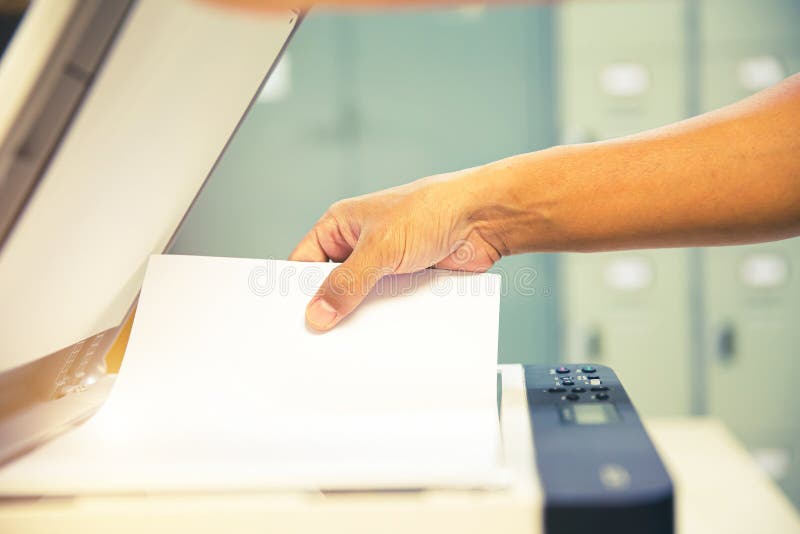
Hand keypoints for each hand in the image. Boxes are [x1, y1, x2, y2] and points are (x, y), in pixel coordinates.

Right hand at [289, 169, 502, 330]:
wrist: (483, 218)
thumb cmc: (431, 210)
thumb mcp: (380, 248)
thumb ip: (347, 282)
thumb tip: (318, 313)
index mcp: (341, 226)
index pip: (305, 263)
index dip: (297, 291)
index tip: (293, 321)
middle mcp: (360, 246)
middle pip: (333, 287)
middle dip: (331, 309)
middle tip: (321, 340)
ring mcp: (385, 265)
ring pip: (362, 301)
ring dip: (362, 318)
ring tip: (351, 346)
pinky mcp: (409, 281)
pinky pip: (390, 308)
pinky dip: (388, 322)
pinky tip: (383, 340)